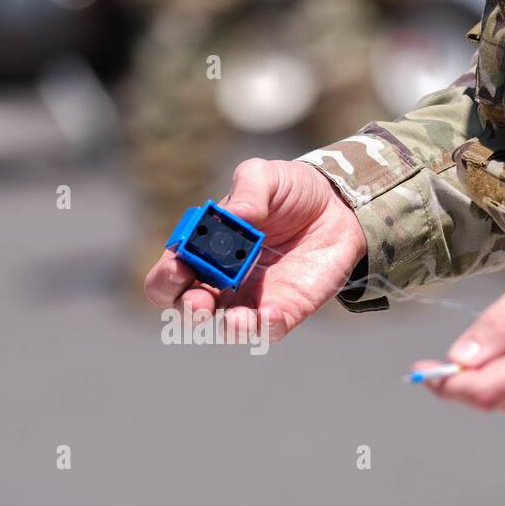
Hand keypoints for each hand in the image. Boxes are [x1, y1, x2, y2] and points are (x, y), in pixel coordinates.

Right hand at [143, 158, 366, 342]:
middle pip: (188, 309)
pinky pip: (269, 329)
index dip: (166, 278)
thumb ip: (248, 188)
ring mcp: (252, 298)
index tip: (180, 267)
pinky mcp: (286, 309)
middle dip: (188, 308)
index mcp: (203, 250)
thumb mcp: (266, 176)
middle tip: (199, 300)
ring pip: (227, 327)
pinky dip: (265, 327)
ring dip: (227, 327)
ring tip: (237, 319)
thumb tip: (237, 214)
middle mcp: (221, 280)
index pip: (169, 277)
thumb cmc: (290, 191)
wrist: (338, 206)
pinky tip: (268, 315)